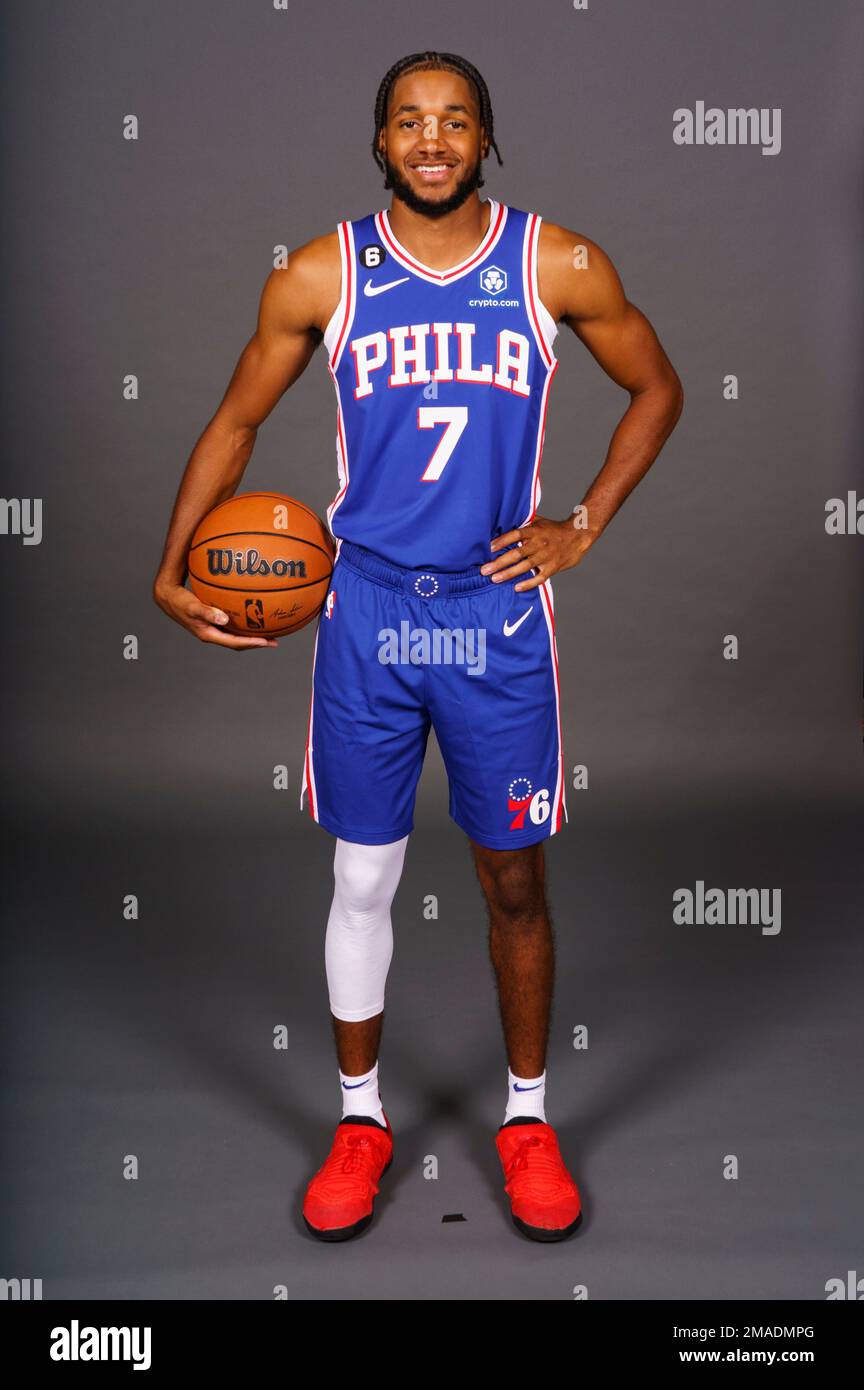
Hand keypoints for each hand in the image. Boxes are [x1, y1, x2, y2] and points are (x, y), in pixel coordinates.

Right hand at [153, 579, 277, 649]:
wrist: (168, 596)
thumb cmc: (179, 601)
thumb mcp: (192, 607)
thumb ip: (207, 612)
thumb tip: (224, 618)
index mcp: (209, 635)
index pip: (235, 643)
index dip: (252, 643)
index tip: (267, 642)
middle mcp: (214, 634)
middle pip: (239, 642)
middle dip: (257, 642)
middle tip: (275, 641)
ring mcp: (214, 628)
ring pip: (237, 634)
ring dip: (252, 634)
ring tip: (270, 630)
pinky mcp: (214, 620)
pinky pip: (233, 624)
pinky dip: (244, 622)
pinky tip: (252, 613)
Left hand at [480, 515, 593, 590]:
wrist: (578, 536)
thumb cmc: (553, 529)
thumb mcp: (539, 521)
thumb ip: (523, 523)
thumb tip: (503, 521)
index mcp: (535, 531)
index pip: (516, 534)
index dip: (502, 541)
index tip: (488, 548)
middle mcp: (539, 543)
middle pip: (517, 553)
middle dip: (499, 562)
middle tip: (484, 570)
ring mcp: (546, 556)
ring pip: (525, 566)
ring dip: (509, 573)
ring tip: (494, 579)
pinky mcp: (553, 567)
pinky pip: (539, 577)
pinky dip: (528, 583)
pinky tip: (516, 588)